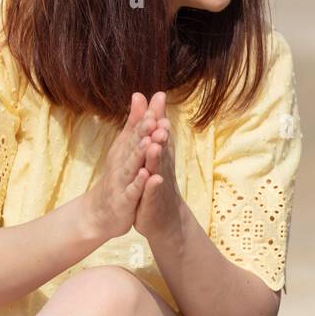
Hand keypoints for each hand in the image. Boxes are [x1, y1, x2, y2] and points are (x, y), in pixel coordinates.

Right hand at [85, 92, 153, 242]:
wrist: (99, 213)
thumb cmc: (116, 176)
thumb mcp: (124, 147)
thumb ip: (134, 123)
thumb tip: (139, 94)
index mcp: (124, 150)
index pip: (137, 131)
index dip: (147, 117)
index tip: (158, 101)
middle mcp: (121, 163)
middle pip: (134, 145)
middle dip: (144, 132)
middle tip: (155, 117)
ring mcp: (122, 182)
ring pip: (132, 167)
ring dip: (141, 155)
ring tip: (151, 142)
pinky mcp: (124, 201)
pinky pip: (132, 192)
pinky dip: (140, 184)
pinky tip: (149, 176)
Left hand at [135, 91, 186, 241]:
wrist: (163, 218)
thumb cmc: (157, 182)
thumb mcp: (156, 153)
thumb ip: (155, 125)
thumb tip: (157, 97)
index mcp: (161, 154)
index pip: (160, 132)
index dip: (159, 116)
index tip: (158, 97)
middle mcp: (162, 166)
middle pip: (162, 147)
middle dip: (161, 133)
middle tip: (160, 119)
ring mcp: (158, 184)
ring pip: (157, 168)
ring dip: (157, 157)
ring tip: (156, 144)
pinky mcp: (152, 201)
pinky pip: (152, 193)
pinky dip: (152, 186)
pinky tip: (152, 178)